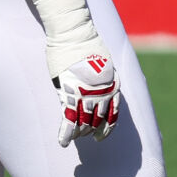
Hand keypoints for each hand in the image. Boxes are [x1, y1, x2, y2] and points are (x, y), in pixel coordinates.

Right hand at [28, 0, 120, 146]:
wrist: (75, 34)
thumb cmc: (86, 44)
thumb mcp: (103, 62)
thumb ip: (103, 76)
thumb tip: (100, 83)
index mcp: (114, 84)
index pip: (114, 114)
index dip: (108, 127)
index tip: (102, 136)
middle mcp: (103, 92)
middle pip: (98, 121)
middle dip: (92, 132)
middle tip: (87, 137)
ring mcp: (87, 95)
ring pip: (84, 124)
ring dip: (79, 134)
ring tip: (75, 138)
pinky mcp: (71, 93)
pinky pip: (69, 121)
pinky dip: (66, 134)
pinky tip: (63, 142)